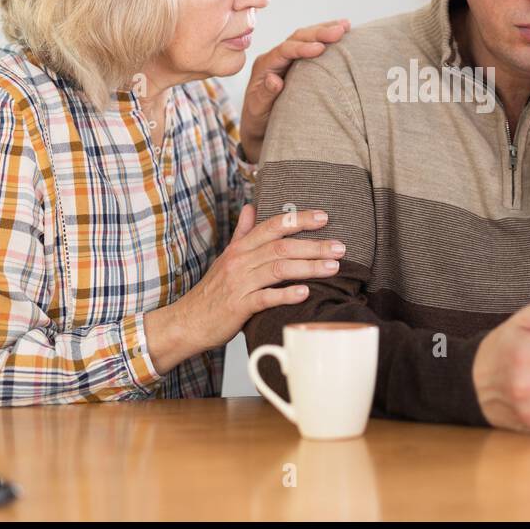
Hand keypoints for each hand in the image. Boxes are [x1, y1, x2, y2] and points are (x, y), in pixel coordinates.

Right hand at [145, 205, 344, 371]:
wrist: (188, 321)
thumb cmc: (213, 291)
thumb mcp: (226, 257)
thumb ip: (243, 233)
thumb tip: (250, 207)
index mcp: (240, 248)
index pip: (273, 226)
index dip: (299, 219)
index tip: (324, 217)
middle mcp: (240, 261)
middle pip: (282, 247)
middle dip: (314, 245)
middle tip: (341, 247)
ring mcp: (239, 283)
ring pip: (278, 269)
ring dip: (309, 267)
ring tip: (334, 267)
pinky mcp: (239, 307)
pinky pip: (265, 298)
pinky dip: (286, 294)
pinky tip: (305, 293)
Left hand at [239, 19, 350, 160]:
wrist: (258, 123)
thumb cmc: (258, 118)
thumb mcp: (258, 110)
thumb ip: (265, 95)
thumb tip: (273, 80)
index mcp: (264, 65)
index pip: (285, 50)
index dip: (302, 48)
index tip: (321, 48)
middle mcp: (275, 57)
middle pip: (297, 38)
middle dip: (319, 32)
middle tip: (340, 30)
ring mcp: (286, 58)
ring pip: (305, 37)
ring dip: (325, 30)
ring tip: (346, 25)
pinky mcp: (297, 62)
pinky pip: (311, 45)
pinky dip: (326, 39)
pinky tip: (342, 34)